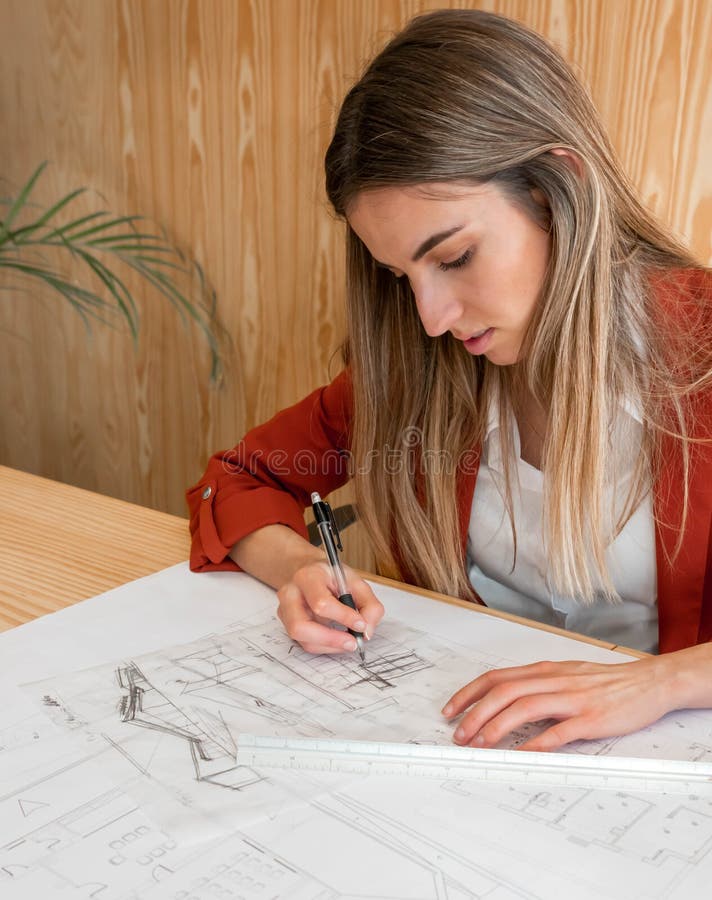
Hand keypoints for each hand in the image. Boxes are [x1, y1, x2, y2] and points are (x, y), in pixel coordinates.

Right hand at [276, 561, 383, 654]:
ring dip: (329, 646)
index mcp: (308, 577)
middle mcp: (290, 594)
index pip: (321, 602)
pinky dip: (325, 646)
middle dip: (330, 639)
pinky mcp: (287, 624)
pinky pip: (305, 643)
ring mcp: (285, 610)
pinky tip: (338, 639)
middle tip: (352, 643)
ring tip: (348, 642)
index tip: (361, 625)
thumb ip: (369, 605)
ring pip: (302, 639)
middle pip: (300, 626)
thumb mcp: (356, 582)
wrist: (309, 571)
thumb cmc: (331, 577)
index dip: (343, 617)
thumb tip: (366, 631)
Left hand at [441, 653, 691, 751]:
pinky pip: (559, 731)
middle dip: (476, 713)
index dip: (469, 693)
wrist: (647, 682)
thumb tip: (501, 701)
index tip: (450, 710)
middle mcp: (553, 681)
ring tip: (481, 743)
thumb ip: (535, 685)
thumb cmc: (603, 682)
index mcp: (543, 671)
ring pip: (526, 707)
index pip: (496, 677)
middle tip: (459, 734)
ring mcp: (572, 699)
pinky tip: (521, 755)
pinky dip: (536, 743)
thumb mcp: (564, 675)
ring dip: (498, 726)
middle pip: (504, 691)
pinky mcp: (590, 719)